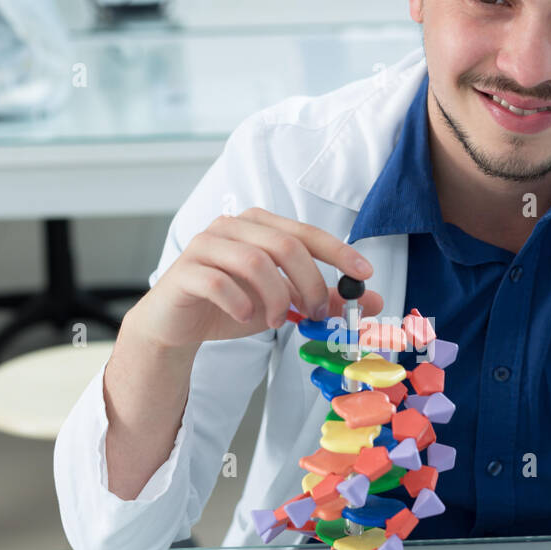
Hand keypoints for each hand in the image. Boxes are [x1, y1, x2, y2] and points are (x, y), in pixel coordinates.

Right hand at [129, 206, 383, 350]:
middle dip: (308, 282)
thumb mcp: (285, 303)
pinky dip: (241, 303)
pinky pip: (218, 282)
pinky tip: (247, 318)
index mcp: (259, 225)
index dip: (337, 251)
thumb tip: (373, 302)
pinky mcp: (184, 271)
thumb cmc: (233, 306)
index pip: (306, 232)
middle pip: (284, 245)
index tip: (365, 274)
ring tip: (276, 321)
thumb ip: (324, 300)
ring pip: (254, 262)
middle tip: (316, 314)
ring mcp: (205, 245)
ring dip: (275, 297)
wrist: (178, 324)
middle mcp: (232, 226)